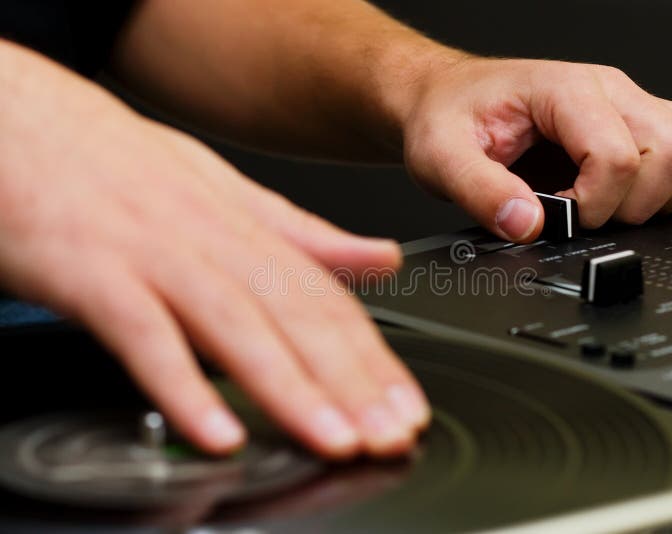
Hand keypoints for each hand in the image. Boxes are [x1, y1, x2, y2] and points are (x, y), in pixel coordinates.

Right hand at [0, 42, 429, 457]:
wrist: (20, 116)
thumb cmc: (113, 161)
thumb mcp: (220, 186)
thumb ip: (299, 232)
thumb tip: (379, 257)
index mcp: (245, 227)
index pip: (326, 299)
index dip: (373, 357)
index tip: (405, 405)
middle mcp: (211, 241)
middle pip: (296, 318)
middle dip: (352, 383)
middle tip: (392, 435)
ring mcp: (154, 255)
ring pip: (236, 328)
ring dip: (290, 391)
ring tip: (334, 440)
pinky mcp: (91, 273)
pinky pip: (143, 335)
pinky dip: (179, 386)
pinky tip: (214, 432)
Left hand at [402, 56, 671, 240]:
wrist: (449, 100)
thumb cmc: (450, 118)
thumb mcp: (443, 157)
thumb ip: (481, 192)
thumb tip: (528, 225)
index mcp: (563, 91)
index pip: (617, 156)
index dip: (595, 205)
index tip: (562, 217)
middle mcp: (608, 90)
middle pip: (671, 152)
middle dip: (634, 206)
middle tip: (587, 216)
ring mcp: (629, 104)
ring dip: (665, 193)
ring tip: (612, 207)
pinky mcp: (638, 121)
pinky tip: (637, 196)